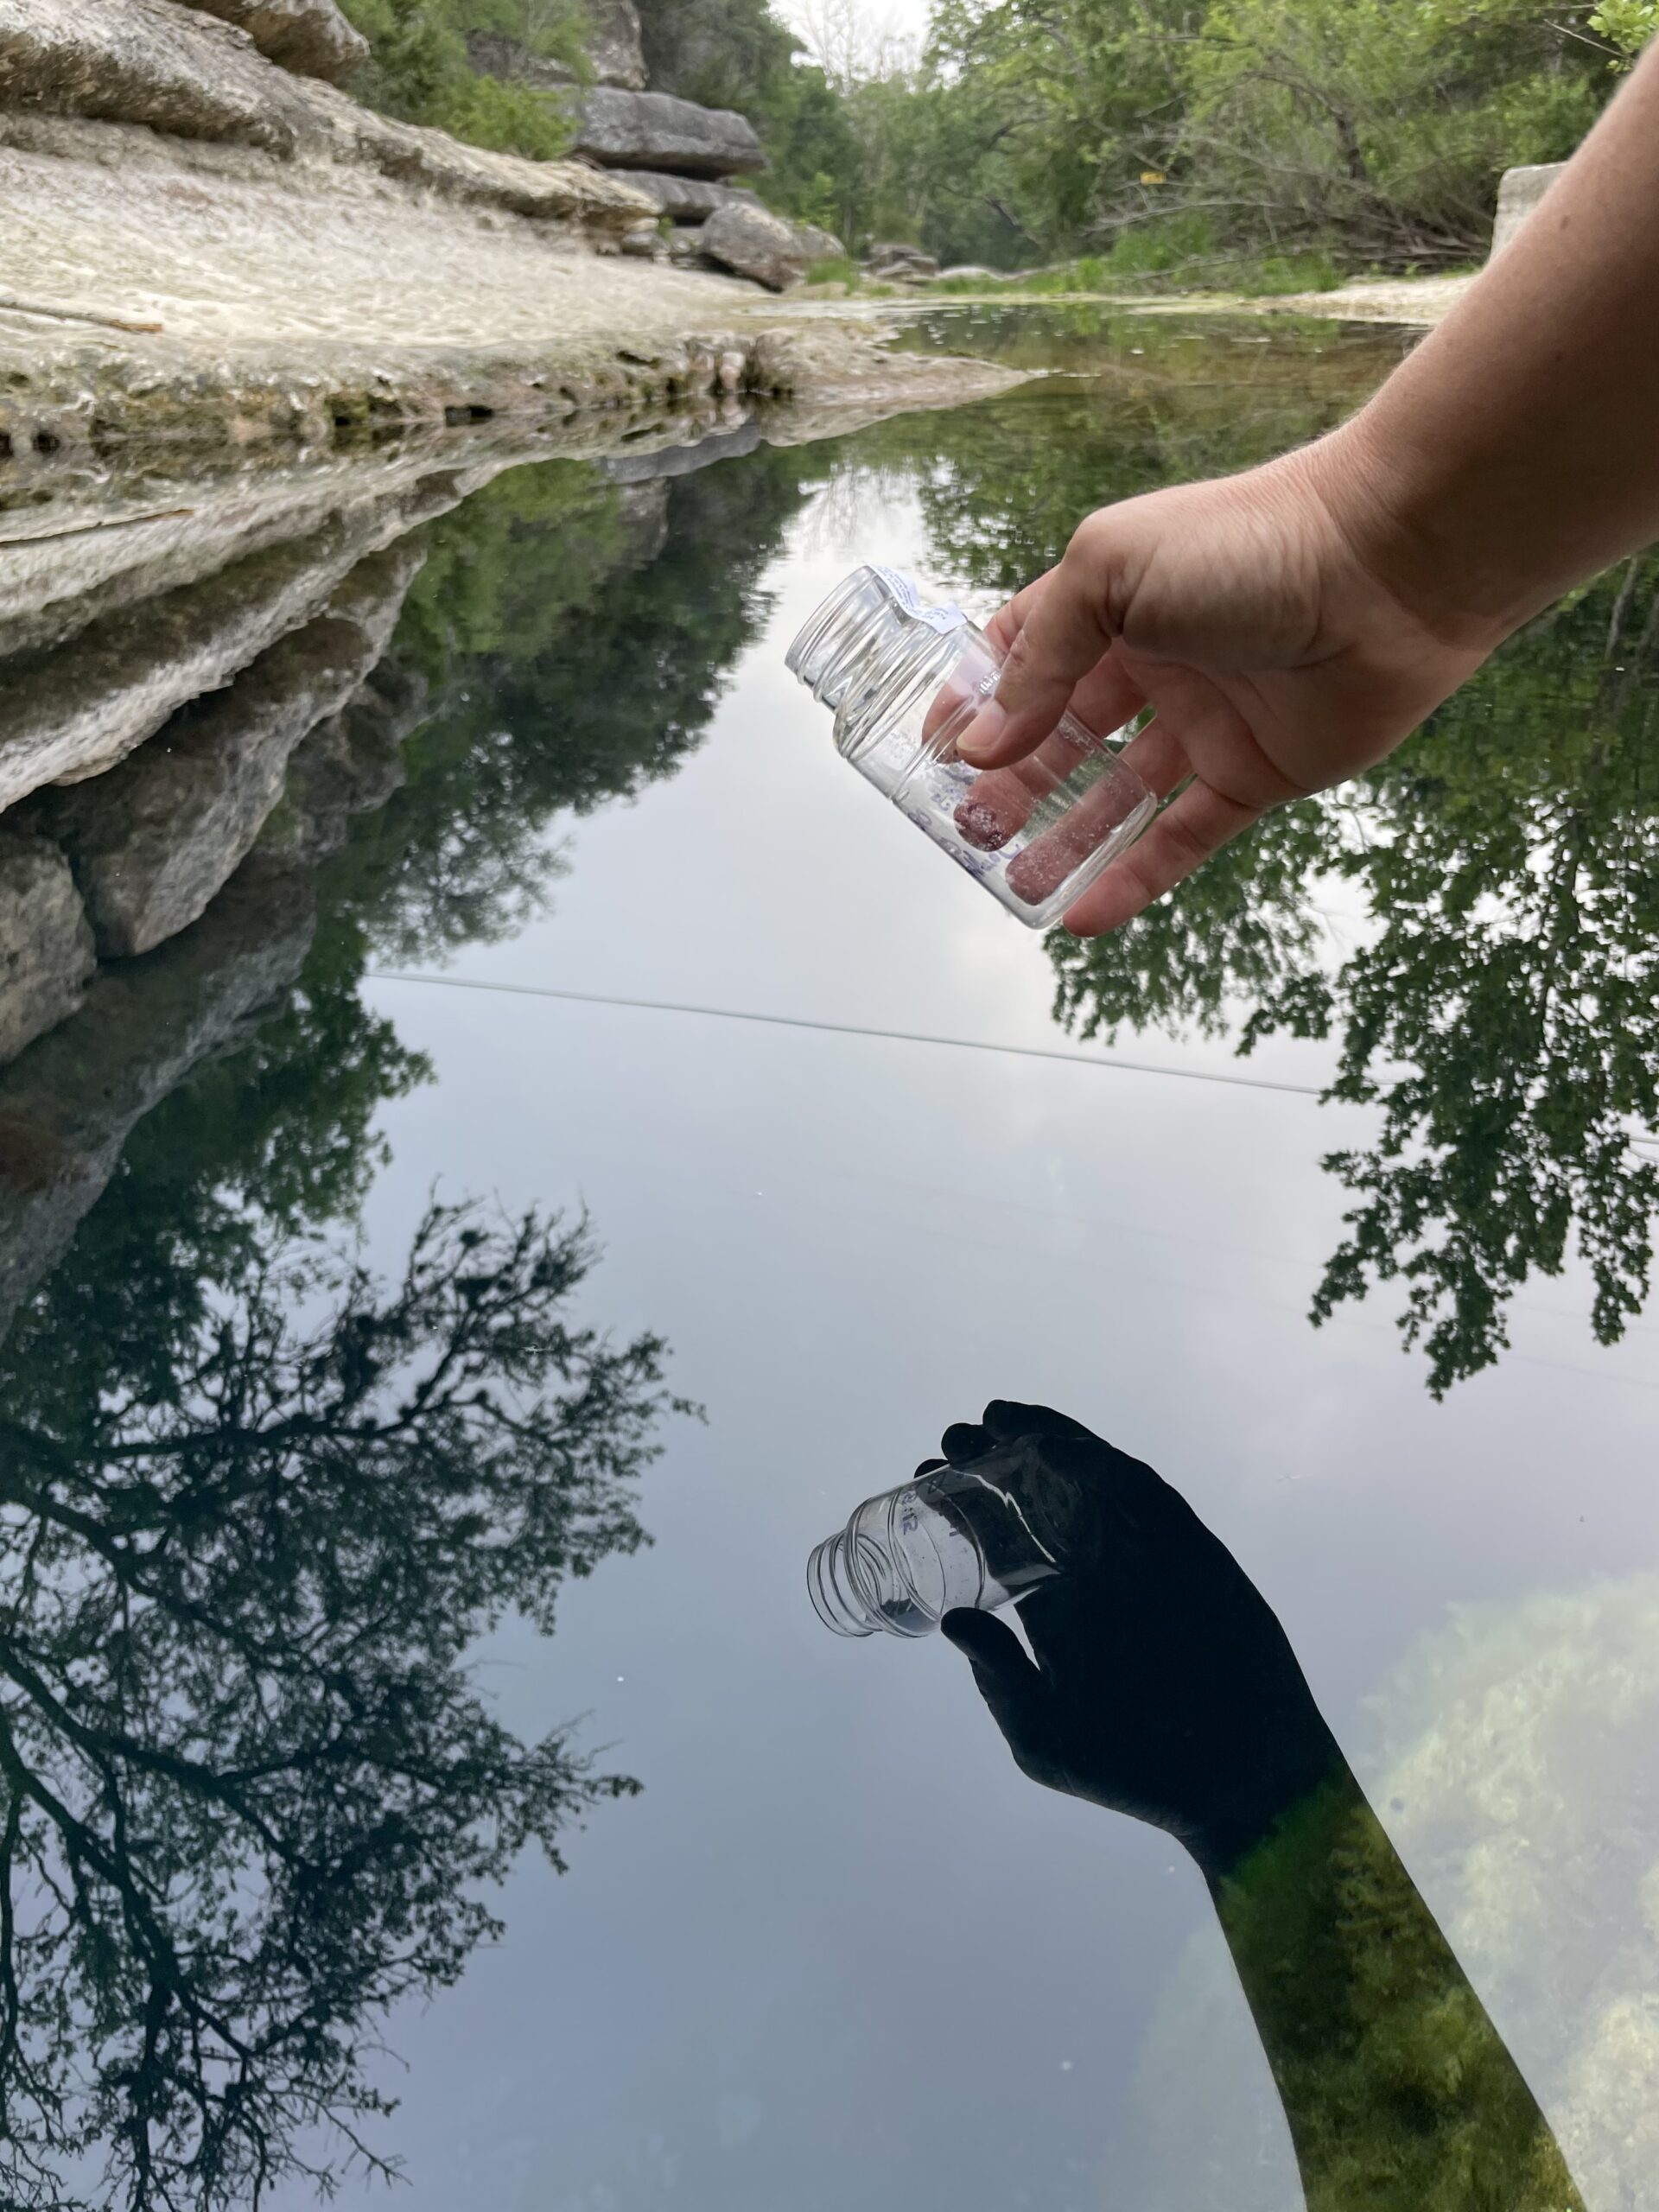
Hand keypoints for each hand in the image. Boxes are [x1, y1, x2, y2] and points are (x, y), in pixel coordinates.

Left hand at [935, 1402, 1346, 1881]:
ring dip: (1041, 1444)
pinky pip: (1140, 1494)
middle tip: (952, 1438)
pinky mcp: (1187, 1549)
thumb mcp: (1045, 1738)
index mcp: (1059, 1614)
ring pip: (1086, 1482)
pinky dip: (1098, 1464)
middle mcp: (1096, 1576)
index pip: (1001, 1544)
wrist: (1236, 1785)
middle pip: (1037, 1500)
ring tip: (993, 1421)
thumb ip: (1002, 1681)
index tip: (922, 1475)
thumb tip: (954, 1620)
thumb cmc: (1139, 1771)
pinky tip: (1052, 1448)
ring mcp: (1142, 1558)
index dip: (962, 1506)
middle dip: (993, 1464)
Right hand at [955, 440, 1504, 935]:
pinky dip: (1136, 880)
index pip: (1026, 656)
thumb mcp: (1109, 573)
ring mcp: (1208, 722)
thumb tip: (979, 745)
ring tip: (1015, 882)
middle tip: (971, 830)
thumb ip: (1040, 657)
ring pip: (1120, 796)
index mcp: (1116, 601)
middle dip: (1014, 784)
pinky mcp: (1258, 775)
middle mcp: (1159, 661)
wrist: (1390, 567)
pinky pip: (1185, 838)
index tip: (933, 752)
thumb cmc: (1247, 544)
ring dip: (1066, 840)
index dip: (978, 702)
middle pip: (1066, 736)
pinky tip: (1084, 917)